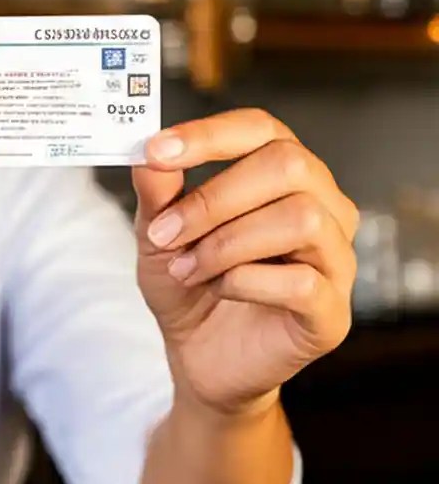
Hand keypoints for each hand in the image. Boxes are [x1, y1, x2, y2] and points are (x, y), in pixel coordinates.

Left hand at [132, 109, 358, 416]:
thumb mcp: (157, 233)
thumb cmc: (188, 282)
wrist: (198, 355)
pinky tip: (220, 289)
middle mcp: (323, 206)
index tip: (157, 151)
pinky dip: (246, 282)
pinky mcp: (333, 311)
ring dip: (225, 244)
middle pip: (288, 166)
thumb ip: (156, 192)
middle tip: (165, 233)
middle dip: (214, 198)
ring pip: (301, 219)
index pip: (261, 128)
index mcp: (282, 174)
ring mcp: (336, 258)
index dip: (210, 134)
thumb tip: (147, 155)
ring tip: (187, 269)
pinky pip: (302, 281)